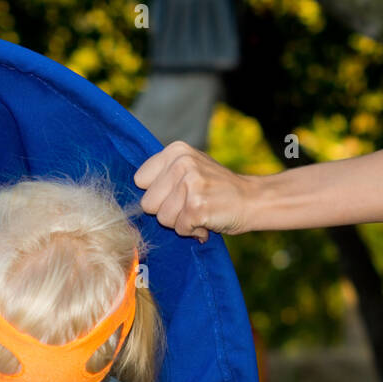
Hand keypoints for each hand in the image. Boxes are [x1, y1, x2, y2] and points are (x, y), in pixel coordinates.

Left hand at [134, 140, 252, 240]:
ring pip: (162, 219)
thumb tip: (130, 201)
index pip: (140, 180)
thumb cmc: (216, 188)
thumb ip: (163, 175)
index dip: (156, 193)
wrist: (252, 199)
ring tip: (200, 211)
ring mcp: (190, 184)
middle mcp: (181, 163)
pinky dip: (193, 231)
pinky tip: (207, 220)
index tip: (176, 193)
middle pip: (148, 203)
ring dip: (181, 222)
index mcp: (176, 150)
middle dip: (166, 211)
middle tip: (190, 204)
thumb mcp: (190, 168)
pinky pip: (180, 229)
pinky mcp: (197, 206)